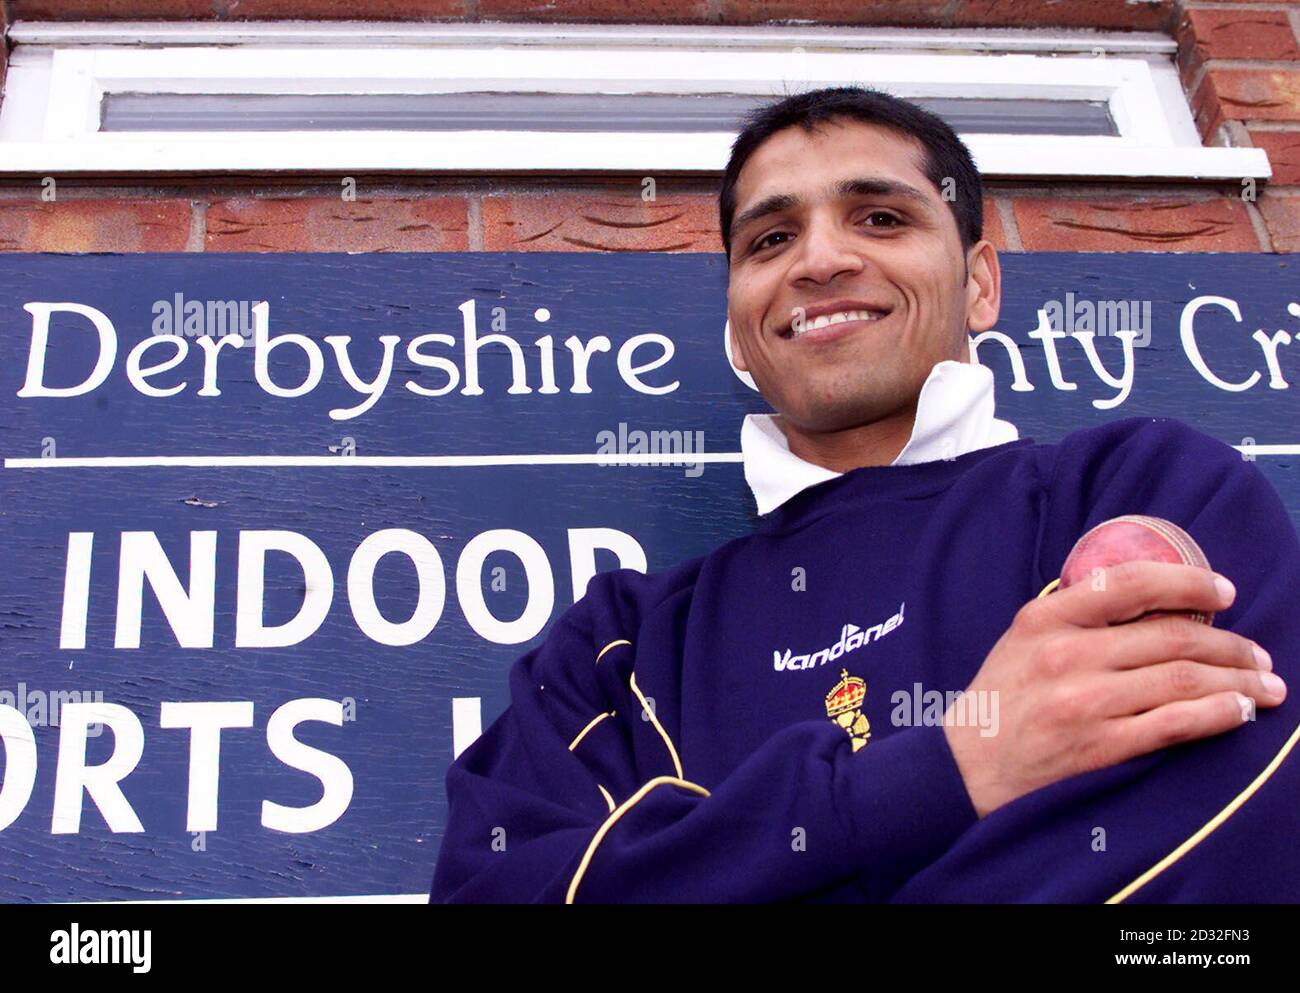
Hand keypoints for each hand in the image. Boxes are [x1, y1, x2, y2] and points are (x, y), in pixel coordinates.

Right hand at [945, 560, 1284, 817]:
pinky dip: (1218, 714)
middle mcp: (1066, 654)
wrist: (964, 766)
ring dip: (1237, 680)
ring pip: (1183, 679)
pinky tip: (1240, 712)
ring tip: (1265, 685)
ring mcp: (1084, 701)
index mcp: (1045, 618)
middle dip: (1230, 644)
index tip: (1225, 592)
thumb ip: (1072, 617)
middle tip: (1258, 653)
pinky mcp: (1099, 746)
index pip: (1131, 583)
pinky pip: (1175, 724)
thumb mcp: (1022, 640)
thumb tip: (1148, 599)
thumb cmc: (999, 700)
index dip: (1190, 582)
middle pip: (1172, 636)